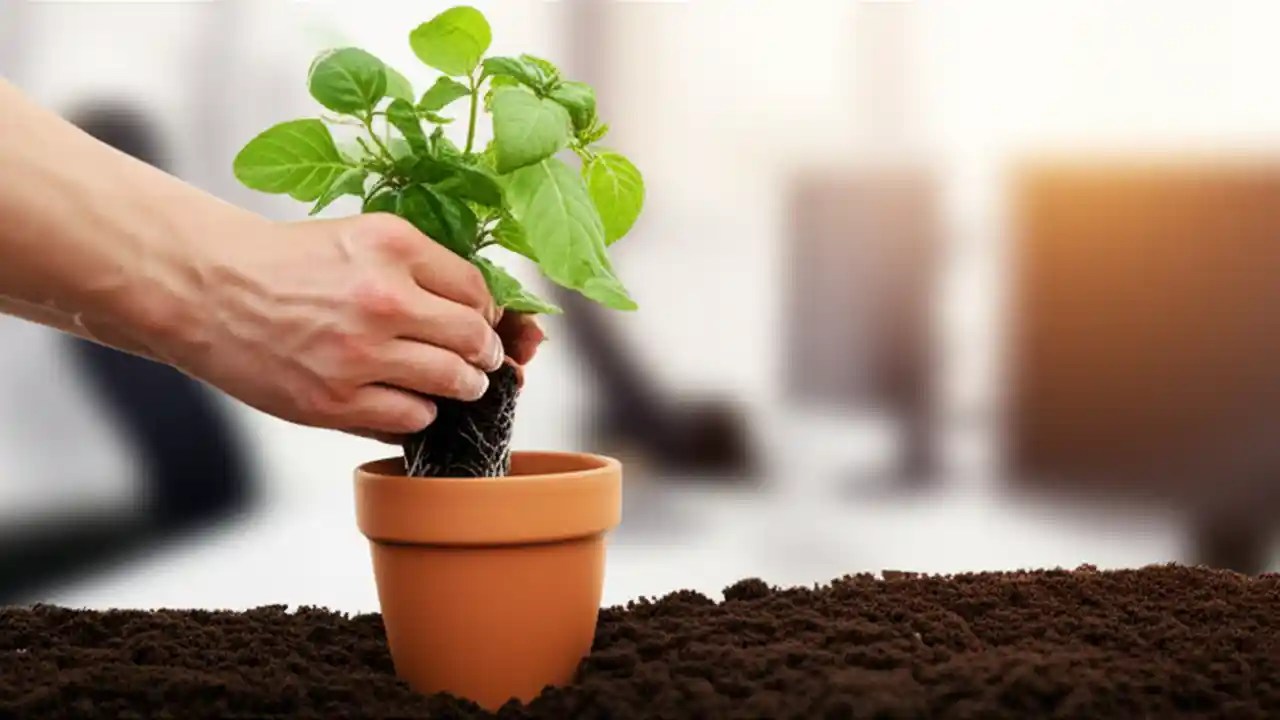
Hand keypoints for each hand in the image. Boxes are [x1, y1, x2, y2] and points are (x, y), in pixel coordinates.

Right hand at [146, 212, 511, 437]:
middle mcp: (384, 298)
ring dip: (462, 387)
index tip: (481, 322)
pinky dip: (419, 413)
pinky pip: (412, 418)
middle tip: (481, 360)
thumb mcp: (362, 238)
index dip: (488, 313)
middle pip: (475, 340)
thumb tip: (486, 310)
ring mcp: (361, 353)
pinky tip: (407, 400)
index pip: (479, 291)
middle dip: (486, 355)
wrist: (209, 289)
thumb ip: (422, 268)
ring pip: (453, 383)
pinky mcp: (336, 399)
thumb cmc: (288, 265)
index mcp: (394, 247)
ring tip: (456, 384)